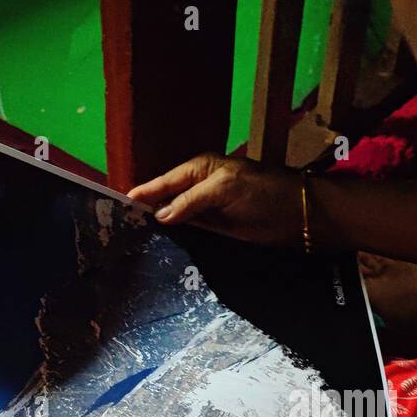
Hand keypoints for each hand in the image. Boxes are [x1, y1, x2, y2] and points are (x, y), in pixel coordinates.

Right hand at [128, 154, 300, 247]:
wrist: (300, 215)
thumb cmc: (264, 192)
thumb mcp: (224, 189)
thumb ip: (191, 201)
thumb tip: (159, 216)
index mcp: (199, 169)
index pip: (163, 181)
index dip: (142, 193)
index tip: (117, 205)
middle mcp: (199, 188)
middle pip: (165, 199)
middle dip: (144, 210)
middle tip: (116, 227)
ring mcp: (207, 210)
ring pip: (175, 218)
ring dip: (158, 227)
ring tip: (129, 240)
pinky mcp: (217, 230)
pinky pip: (190, 233)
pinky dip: (175, 238)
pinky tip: (160, 248)